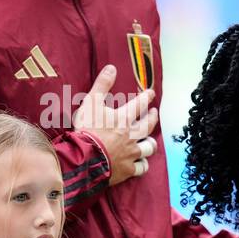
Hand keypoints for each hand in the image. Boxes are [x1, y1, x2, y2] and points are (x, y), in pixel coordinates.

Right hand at [73, 65, 158, 186]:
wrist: (84, 159)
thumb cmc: (86, 131)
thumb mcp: (90, 103)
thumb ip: (102, 85)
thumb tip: (112, 68)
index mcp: (123, 119)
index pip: (140, 105)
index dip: (147, 97)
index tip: (151, 93)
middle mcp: (131, 136)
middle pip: (148, 126)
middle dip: (153, 118)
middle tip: (154, 113)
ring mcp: (130, 154)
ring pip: (148, 147)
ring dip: (150, 142)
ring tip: (150, 140)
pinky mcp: (127, 169)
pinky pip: (141, 167)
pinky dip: (143, 164)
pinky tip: (142, 163)